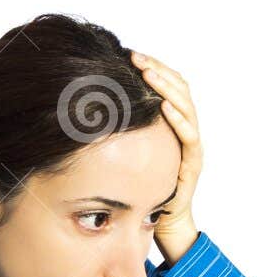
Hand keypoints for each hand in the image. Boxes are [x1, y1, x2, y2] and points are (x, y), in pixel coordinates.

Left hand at [128, 49, 202, 264]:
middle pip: (179, 89)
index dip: (153, 67)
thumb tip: (85, 104)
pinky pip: (189, 137)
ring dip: (166, 88)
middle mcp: (184, 129)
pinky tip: (163, 106)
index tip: (130, 54)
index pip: (168, 85)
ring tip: (148, 74)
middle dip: (157, 69)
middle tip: (135, 56)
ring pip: (186, 107)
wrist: (162, 221)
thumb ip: (118, 127)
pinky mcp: (191, 164)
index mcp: (171, 122)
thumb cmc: (141, 185)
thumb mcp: (126, 149)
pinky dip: (178, 119)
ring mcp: (190, 146)